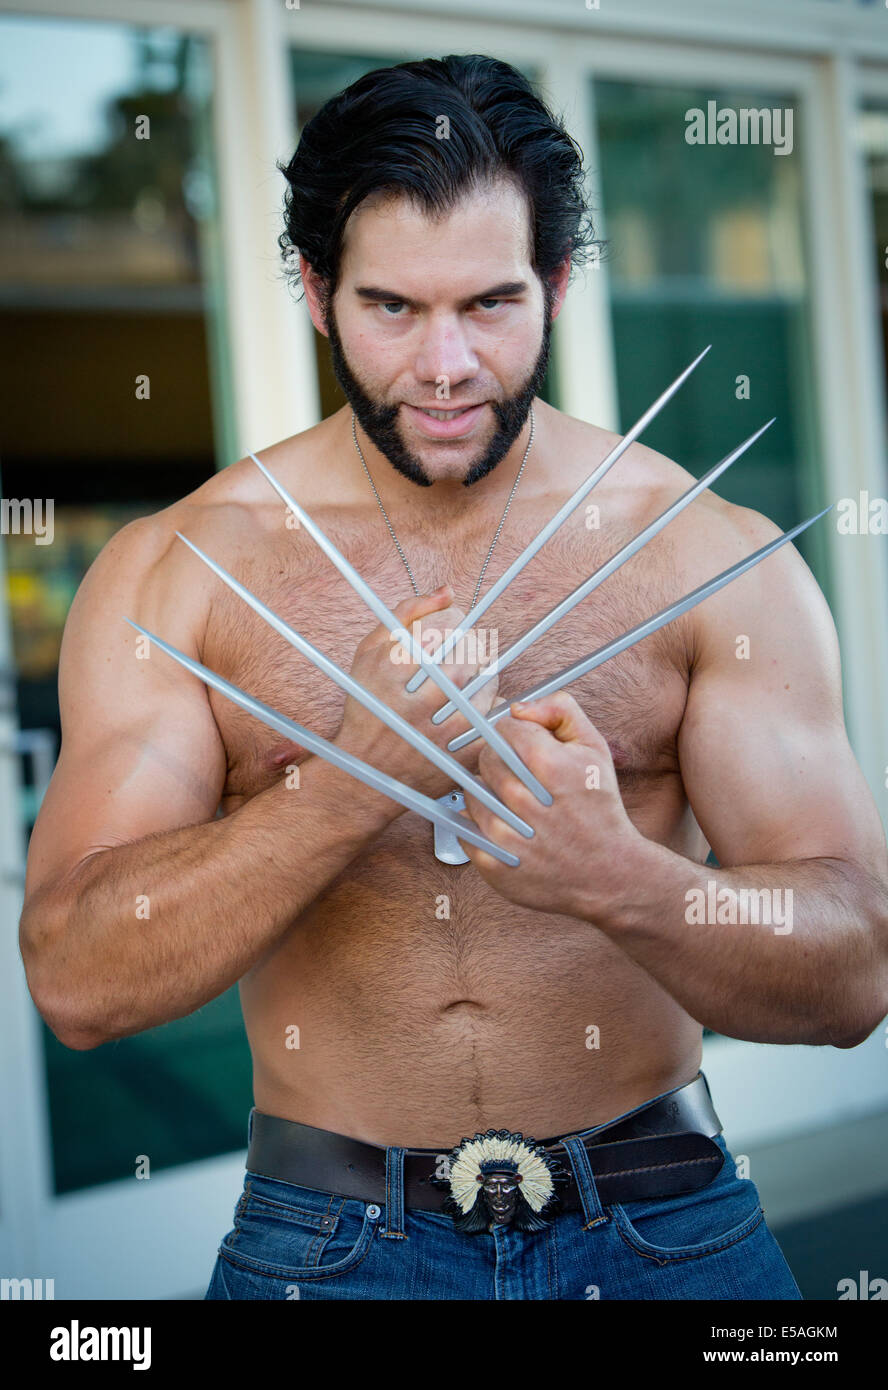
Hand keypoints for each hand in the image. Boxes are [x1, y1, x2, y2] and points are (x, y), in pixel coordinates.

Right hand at [333, 584, 499, 805]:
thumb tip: (449, 592)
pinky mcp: (455, 759)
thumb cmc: (367, 705)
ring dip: (487, 675)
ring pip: (484, 689)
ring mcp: (437, 735)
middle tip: (472, 648)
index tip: (457, 625)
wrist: (364, 772)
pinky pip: (490, 721)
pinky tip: (476, 702)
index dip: (458, 623)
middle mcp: (413, 703)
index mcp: (390, 672)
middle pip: (467, 660)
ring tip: (474, 674)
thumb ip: (407, 614)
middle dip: (476, 649)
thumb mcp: (370, 653)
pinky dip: (490, 707)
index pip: (445, 631)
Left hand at [461, 691, 645, 919]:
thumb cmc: (599, 807)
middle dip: (499, 759)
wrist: (609, 874)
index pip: (507, 729)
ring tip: (512, 800)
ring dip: (487, 791)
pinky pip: (465, 828)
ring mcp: (509, 840)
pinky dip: (478, 823)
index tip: (525, 744)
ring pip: (471, 792)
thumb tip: (517, 708)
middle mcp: (528, 805)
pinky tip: (503, 824)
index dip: (514, 732)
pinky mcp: (496, 867)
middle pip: (486, 759)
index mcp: (553, 769)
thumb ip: (561, 712)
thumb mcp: (595, 750)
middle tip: (518, 773)